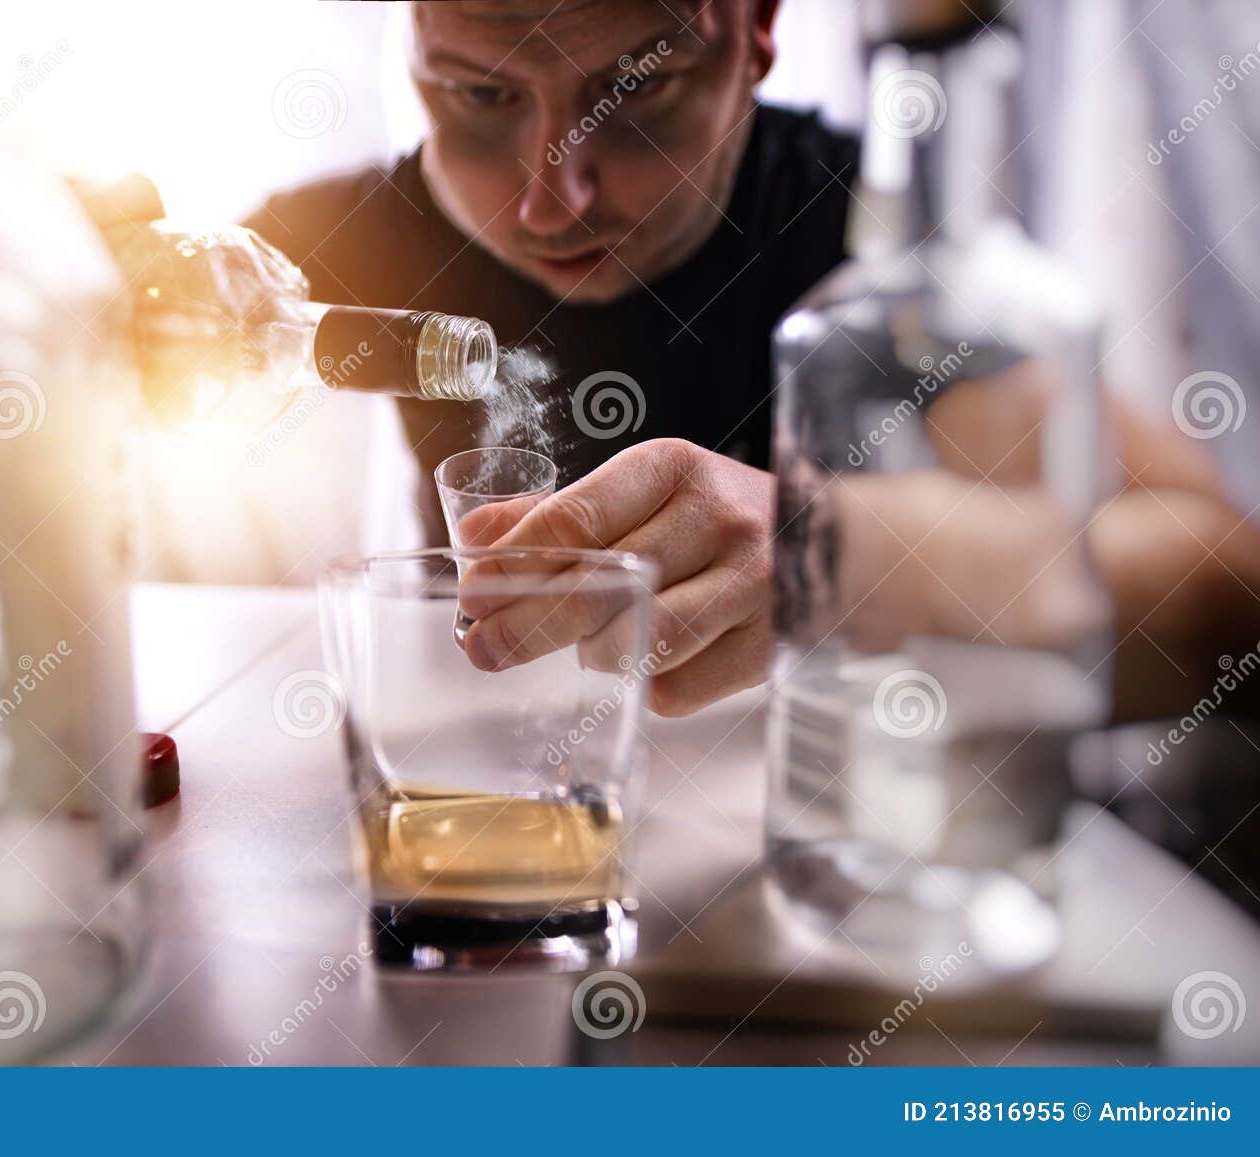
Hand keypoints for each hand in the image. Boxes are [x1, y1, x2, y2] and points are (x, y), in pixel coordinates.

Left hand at [456, 439, 773, 715]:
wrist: (841, 544)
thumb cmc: (715, 518)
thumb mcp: (645, 492)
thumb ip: (558, 513)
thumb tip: (474, 539)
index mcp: (674, 467)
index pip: (576, 518)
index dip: (513, 563)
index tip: (469, 594)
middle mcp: (718, 518)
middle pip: (600, 586)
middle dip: (527, 625)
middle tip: (484, 649)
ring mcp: (753, 584)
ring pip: (641, 642)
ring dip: (596, 655)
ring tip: (587, 647)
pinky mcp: (770, 644)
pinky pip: (680, 687)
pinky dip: (647, 685)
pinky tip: (645, 664)